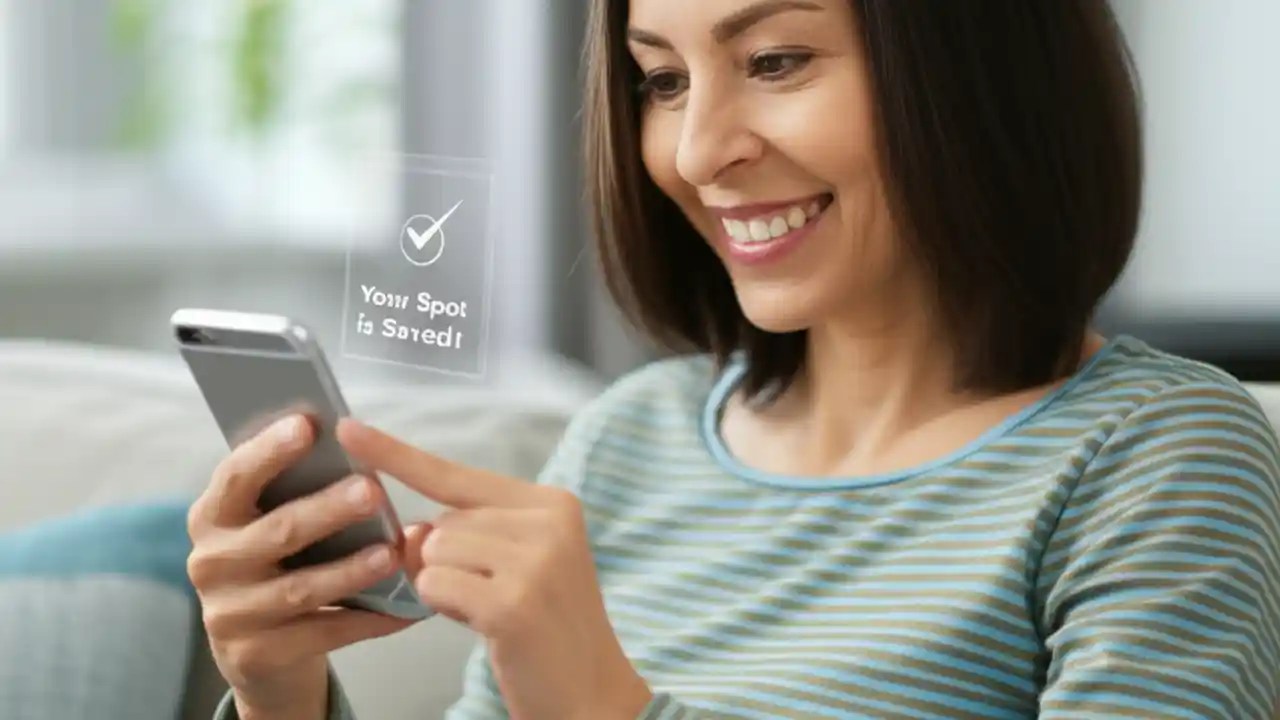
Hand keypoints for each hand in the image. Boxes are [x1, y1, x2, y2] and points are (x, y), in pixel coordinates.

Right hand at [186, 414, 417, 718]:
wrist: (258, 652)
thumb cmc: (278, 564)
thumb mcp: (273, 524)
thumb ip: (301, 492)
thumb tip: (366, 455)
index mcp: (214, 516)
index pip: (236, 477)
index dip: (270, 450)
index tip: (308, 424)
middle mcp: (212, 563)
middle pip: (277, 532)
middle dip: (327, 510)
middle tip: (372, 490)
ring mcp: (230, 614)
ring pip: (300, 589)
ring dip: (350, 570)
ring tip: (392, 553)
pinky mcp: (257, 655)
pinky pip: (324, 632)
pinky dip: (370, 620)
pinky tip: (408, 608)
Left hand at [337, 419, 653, 719]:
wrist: (590, 693)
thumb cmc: (547, 630)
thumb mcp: (518, 565)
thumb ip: (468, 534)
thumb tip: (412, 532)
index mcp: (553, 504)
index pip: (458, 473)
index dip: (397, 454)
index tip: (347, 427)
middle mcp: (549, 522)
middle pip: (442, 522)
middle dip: (447, 563)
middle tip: (494, 596)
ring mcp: (534, 561)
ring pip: (433, 552)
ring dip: (446, 588)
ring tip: (493, 610)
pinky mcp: (513, 601)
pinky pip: (435, 585)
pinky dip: (446, 608)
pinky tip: (487, 625)